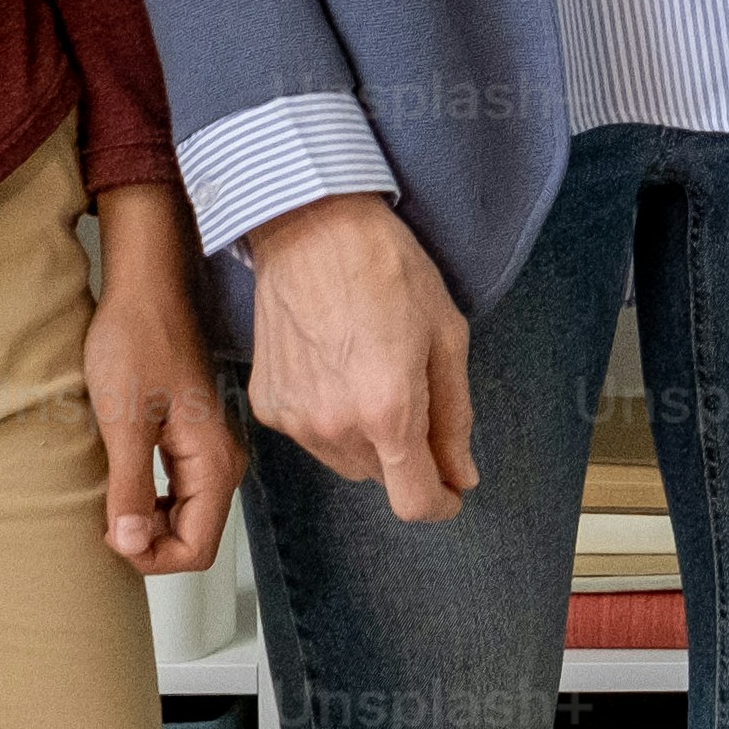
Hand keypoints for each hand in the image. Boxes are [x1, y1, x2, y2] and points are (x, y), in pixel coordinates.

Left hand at [88, 185, 245, 577]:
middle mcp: (221, 462)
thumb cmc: (137, 340)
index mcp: (214, 462)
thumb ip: (130, 488)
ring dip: (146, 524)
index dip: (150, 556)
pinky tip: (120, 483)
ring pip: (185, 519)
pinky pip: (177, 493)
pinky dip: (148, 502)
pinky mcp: (191, 440)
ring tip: (108, 500)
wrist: (145, 288)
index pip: (195, 550)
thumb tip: (131, 545)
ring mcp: (209, 451)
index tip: (111, 532)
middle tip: (104, 518)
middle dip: (148, 544)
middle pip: (193, 539)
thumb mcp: (125, 420)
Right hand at [246, 194, 479, 520]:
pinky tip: (336, 366)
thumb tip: (461, 473)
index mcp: (388, 411)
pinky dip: (330, 417)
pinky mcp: (267, 403)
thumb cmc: (388, 269)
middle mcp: (336, 426)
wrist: (311, 226)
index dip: (440, 501)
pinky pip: (311, 434)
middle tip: (414, 393)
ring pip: (345, 460)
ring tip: (371, 371)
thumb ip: (455, 416)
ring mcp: (295, 418)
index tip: (450, 488)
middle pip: (381, 479)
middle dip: (406, 454)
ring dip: (367, 438)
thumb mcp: (447, 336)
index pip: (414, 501)